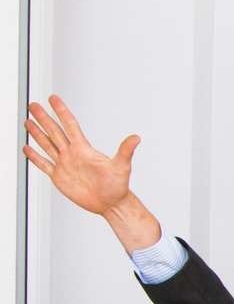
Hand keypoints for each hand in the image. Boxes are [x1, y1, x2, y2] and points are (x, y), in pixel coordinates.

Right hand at [22, 96, 138, 215]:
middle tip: (33, 105)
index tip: (53, 99)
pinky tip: (27, 148)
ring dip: (37, 133)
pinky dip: (35, 157)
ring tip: (28, 122)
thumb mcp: (122, 167)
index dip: (61, 111)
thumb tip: (137, 138)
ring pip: (47, 145)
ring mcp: (65, 165)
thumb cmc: (118, 186)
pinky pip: (44, 164)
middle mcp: (72, 154)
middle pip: (54, 131)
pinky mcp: (59, 177)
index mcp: (84, 149)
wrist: (111, 204)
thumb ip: (125, 151)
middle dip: (43, 118)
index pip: (70, 125)